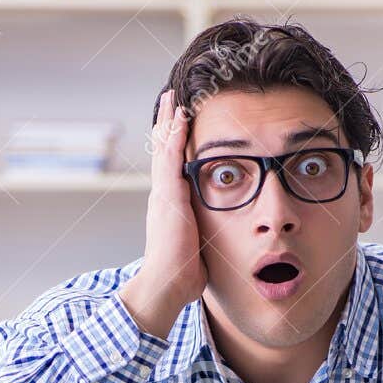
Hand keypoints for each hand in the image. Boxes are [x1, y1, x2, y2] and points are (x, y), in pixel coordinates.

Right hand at [120, 89, 205, 339]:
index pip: (170, 166)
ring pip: (164, 148)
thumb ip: (203, 231)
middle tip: (171, 98)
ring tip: (174, 97)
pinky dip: (176, 136)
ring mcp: (163, 194)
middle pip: (163, 150)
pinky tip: (181, 117)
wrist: (166, 285)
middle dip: (167, 123)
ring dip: (170, 120)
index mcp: (169, 205)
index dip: (173, 142)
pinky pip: (170, 159)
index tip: (178, 121)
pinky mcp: (168, 197)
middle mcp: (162, 195)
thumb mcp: (196, 244)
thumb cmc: (183, 274)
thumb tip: (219, 234)